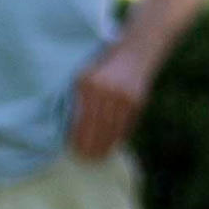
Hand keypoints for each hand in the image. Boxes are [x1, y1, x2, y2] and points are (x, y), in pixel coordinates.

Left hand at [66, 42, 155, 159]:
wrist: (136, 50)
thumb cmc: (104, 63)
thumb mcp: (85, 75)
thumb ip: (78, 98)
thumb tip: (72, 126)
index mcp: (87, 84)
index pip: (80, 119)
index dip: (78, 137)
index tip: (74, 150)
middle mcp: (104, 91)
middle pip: (96, 128)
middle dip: (91, 146)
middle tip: (86, 159)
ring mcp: (122, 97)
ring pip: (112, 129)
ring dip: (105, 145)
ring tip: (99, 156)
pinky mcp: (136, 101)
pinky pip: (125, 124)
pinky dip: (118, 135)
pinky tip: (113, 143)